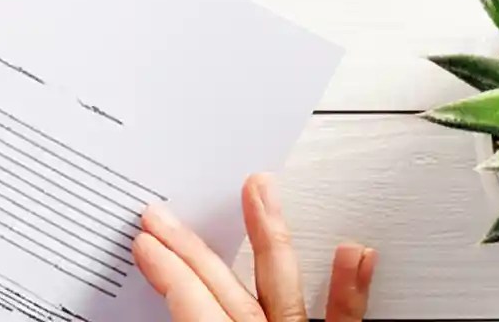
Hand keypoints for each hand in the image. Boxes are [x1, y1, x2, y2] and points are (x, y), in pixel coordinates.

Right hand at [135, 173, 375, 321]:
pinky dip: (348, 285)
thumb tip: (155, 314)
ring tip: (260, 189)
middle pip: (227, 287)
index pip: (193, 303)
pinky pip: (345, 318)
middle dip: (191, 247)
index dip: (167, 270)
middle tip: (163, 217)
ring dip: (268, 233)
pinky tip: (350, 250)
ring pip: (283, 283)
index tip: (148, 243)